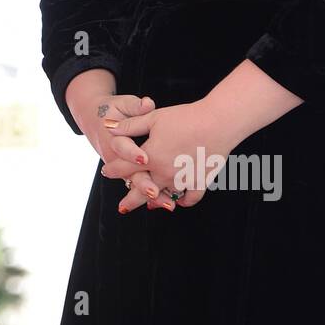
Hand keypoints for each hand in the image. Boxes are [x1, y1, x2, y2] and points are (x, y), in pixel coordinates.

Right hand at [71, 91, 166, 208]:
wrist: (95, 120)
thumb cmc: (112, 110)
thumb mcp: (122, 104)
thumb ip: (135, 106)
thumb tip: (147, 104)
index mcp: (112, 138)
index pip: (121, 147)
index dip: (131, 153)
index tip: (144, 158)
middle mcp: (116, 158)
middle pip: (128, 174)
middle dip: (142, 184)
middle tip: (154, 191)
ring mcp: (122, 169)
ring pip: (137, 184)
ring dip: (152, 195)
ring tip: (169, 204)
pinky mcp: (130, 174)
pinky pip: (142, 187)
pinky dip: (157, 196)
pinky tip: (173, 203)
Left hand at [100, 99, 229, 212]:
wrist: (218, 122)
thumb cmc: (185, 117)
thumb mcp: (153, 118)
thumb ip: (129, 126)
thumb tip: (109, 128)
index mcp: (150, 156)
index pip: (125, 168)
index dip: (113, 170)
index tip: (106, 172)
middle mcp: (164, 172)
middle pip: (141, 190)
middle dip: (130, 200)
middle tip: (122, 208)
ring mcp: (183, 179)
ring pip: (165, 196)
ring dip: (156, 201)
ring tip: (150, 206)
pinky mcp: (200, 181)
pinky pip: (190, 197)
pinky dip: (184, 200)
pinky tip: (179, 200)